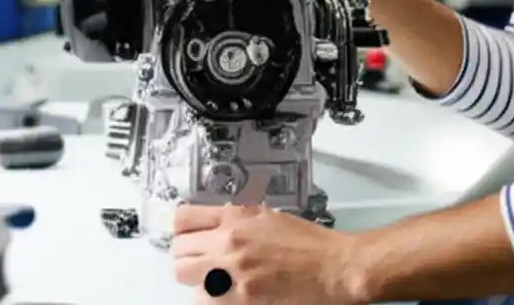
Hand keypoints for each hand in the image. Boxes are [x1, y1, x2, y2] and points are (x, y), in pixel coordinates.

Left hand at [171, 204, 364, 304]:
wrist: (335, 267)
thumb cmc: (310, 243)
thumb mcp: (268, 217)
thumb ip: (236, 219)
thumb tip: (213, 227)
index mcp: (236, 218)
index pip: (182, 220)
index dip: (182, 231)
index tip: (188, 237)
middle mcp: (228, 243)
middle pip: (178, 252)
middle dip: (189, 258)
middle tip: (204, 263)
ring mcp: (232, 274)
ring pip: (186, 278)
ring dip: (198, 280)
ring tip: (218, 282)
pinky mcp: (239, 301)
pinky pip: (205, 301)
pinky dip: (212, 299)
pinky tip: (229, 296)